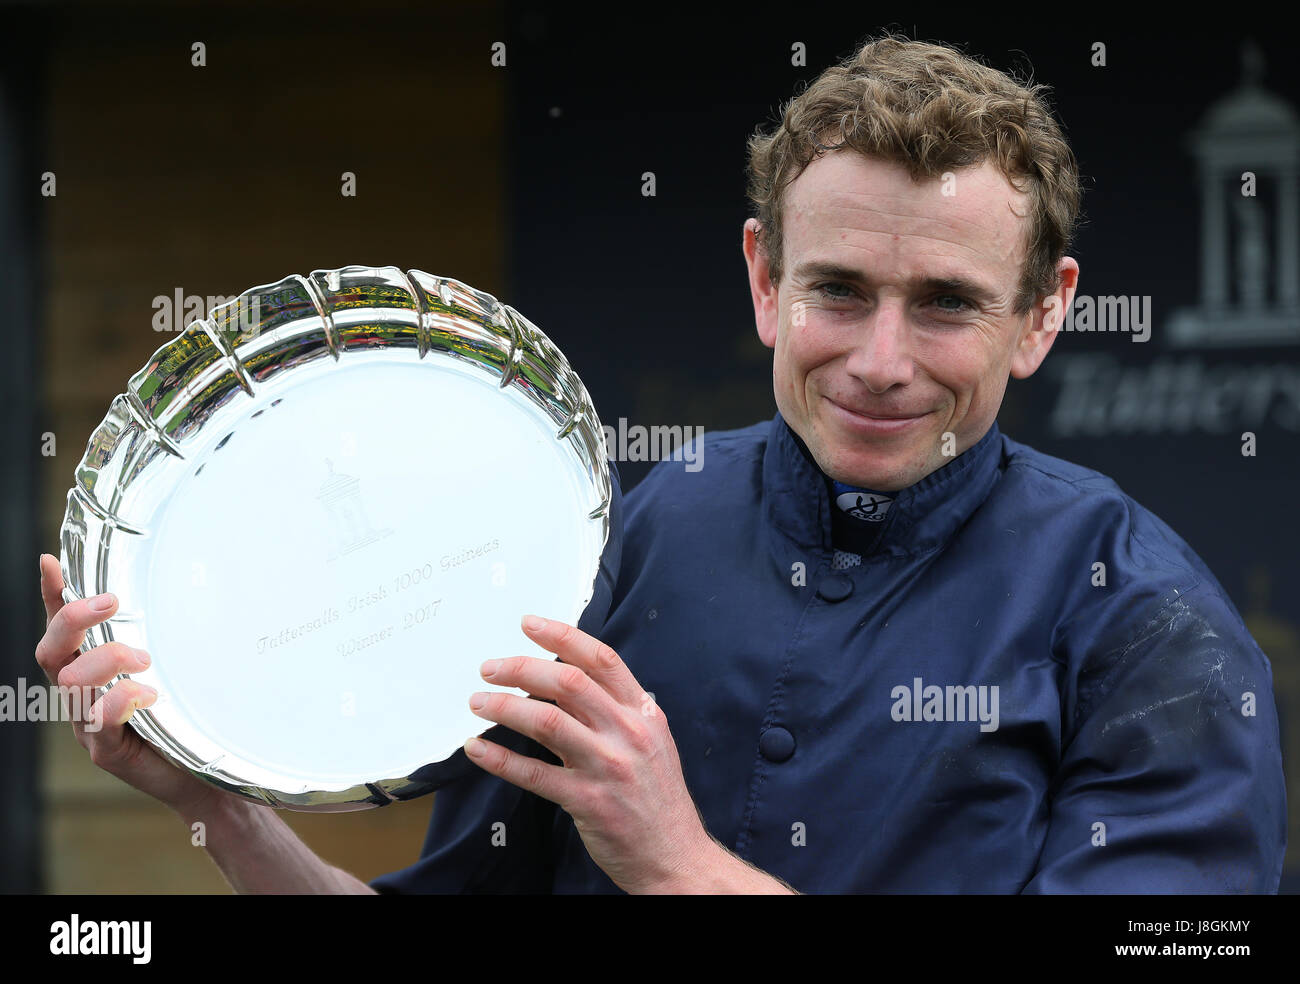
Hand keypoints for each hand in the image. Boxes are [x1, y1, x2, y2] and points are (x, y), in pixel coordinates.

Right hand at [35, 553, 231, 818]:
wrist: (206, 776)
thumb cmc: (190, 718)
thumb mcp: (176, 668)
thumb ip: (164, 639)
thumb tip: (181, 589)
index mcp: (94, 671)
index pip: (63, 630)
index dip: (52, 596)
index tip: (51, 562)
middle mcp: (84, 696)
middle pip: (51, 652)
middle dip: (73, 620)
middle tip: (111, 603)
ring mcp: (89, 725)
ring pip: (71, 683)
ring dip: (106, 659)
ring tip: (144, 659)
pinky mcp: (106, 751)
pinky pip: (98, 722)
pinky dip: (119, 700)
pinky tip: (148, 695)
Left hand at [463, 615, 713, 893]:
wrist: (675, 856)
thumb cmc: (657, 796)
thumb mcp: (650, 739)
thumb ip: (615, 709)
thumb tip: (565, 679)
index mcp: (643, 711)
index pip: (600, 660)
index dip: (561, 637)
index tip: (528, 624)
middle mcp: (628, 732)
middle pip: (568, 684)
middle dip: (522, 668)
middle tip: (490, 667)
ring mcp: (608, 767)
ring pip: (547, 723)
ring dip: (504, 707)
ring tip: (478, 701)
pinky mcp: (587, 802)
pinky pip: (533, 774)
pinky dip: (499, 758)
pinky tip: (477, 749)